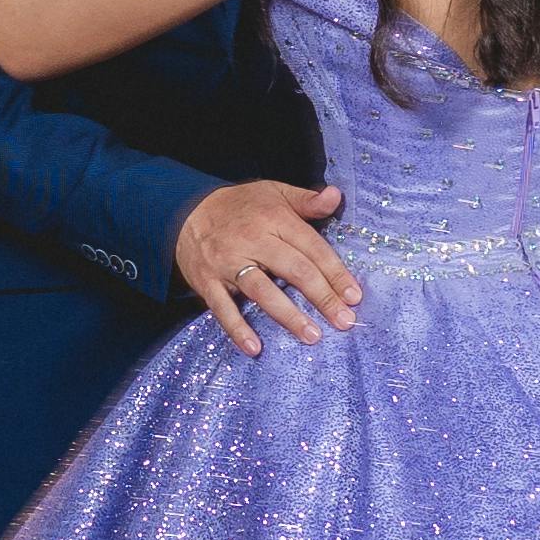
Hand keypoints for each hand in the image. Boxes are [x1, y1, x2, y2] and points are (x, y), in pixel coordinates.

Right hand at [173, 178, 359, 355]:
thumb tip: (335, 196)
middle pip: (294, 270)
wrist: (185, 209)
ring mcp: (228, 262)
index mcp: (275, 219)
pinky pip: (223, 307)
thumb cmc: (240, 205)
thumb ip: (306, 200)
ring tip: (312, 336)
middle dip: (322, 297)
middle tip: (343, 321)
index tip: (354, 296)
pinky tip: (254, 347)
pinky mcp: (207, 281)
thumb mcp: (274, 192)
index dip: (335, 273)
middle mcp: (254, 240)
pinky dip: (237, 328)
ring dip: (288, 316)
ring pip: (263, 291)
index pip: (312, 248)